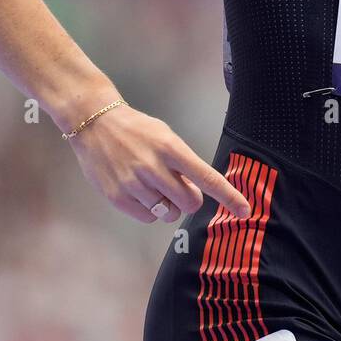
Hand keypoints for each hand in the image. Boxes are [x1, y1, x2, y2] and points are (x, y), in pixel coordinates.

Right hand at [67, 103, 251, 225]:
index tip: (245, 210)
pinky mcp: (118, 197)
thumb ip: (183, 164)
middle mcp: (152, 167)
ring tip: (154, 185)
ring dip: (168, 204)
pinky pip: (148, 217)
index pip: (207, 177)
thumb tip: (197, 194)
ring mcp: (134, 184)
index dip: (229, 196)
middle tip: (179, 186)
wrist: (95, 123)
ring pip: (168, 213)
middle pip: (190, 202)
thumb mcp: (165, 136)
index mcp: (170, 148)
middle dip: (190, 199)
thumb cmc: (137, 130)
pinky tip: (139, 190)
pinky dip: (150, 209)